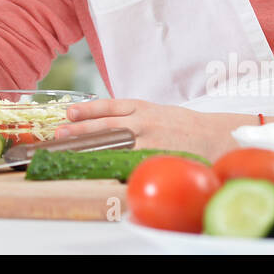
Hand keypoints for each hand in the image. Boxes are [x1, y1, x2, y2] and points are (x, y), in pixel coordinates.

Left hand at [54, 98, 243, 157]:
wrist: (213, 135)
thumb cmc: (182, 125)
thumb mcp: (156, 112)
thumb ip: (132, 116)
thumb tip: (102, 122)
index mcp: (143, 108)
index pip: (110, 106)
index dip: (87, 109)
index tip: (68, 111)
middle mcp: (144, 122)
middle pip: (106, 125)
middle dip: (80, 129)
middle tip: (59, 132)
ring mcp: (150, 141)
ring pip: (114, 144)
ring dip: (90, 147)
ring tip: (69, 149)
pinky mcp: (157, 158)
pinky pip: (131, 162)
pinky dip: (114, 164)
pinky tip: (98, 167)